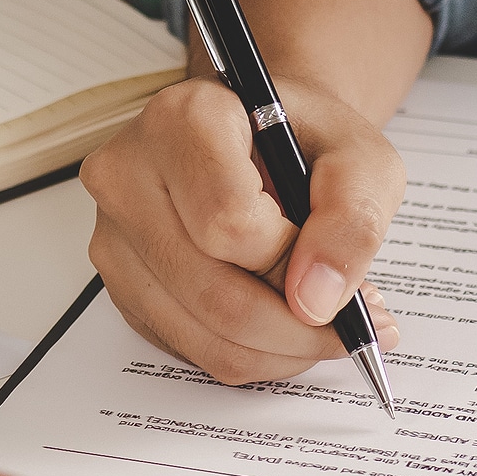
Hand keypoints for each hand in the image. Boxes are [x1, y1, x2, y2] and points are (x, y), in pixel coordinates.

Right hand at [83, 73, 402, 383]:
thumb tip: (316, 302)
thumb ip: (352, 222)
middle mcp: (129, 176)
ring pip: (203, 337)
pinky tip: (280, 324)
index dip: (292, 264)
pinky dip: (249, 355)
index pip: (229, 224)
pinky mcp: (121, 285)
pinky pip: (189, 349)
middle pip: (214, 296)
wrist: (266, 142)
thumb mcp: (360, 160)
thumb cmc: (307, 142)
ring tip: (322, 327)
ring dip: (277, 353)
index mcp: (184, 120)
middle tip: (349, 327)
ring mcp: (116, 237)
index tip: (332, 270)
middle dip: (295, 330)